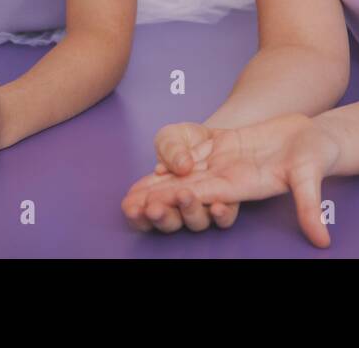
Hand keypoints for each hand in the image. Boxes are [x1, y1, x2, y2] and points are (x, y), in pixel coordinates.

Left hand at [122, 113, 342, 247]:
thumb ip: (309, 205)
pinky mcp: (222, 147)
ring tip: (130, 199)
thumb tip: (323, 242)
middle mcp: (226, 179)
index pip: (203, 195)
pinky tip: (150, 173)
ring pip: (183, 179)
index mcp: (241, 186)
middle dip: (158, 200)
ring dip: (157, 188)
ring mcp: (222, 164)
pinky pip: (192, 159)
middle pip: (186, 192)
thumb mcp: (310, 176)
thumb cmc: (313, 155)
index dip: (179, 200)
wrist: (313, 138)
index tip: (154, 206)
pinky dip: (170, 166)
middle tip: (130, 207)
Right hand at [123, 122, 241, 232]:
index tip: (129, 206)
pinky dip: (220, 215)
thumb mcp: (172, 136)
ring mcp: (205, 206)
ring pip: (197, 222)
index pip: (145, 211)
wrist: (218, 136)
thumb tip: (181, 166)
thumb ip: (170, 149)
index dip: (137, 213)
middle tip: (154, 207)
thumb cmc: (187, 142)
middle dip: (161, 216)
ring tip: (184, 195)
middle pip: (170, 223)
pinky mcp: (229, 203)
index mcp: (160, 194)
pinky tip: (217, 206)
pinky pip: (225, 219)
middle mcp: (181, 207)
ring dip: (189, 212)